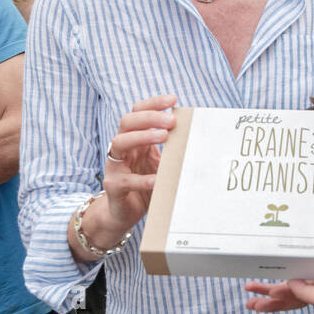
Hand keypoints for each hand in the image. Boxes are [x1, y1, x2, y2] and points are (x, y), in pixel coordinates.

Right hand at [101, 95, 176, 235]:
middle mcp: (121, 149)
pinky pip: (125, 180)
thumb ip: (172, 151)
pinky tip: (156, 179)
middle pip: (127, 121)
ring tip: (163, 136)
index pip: (137, 112)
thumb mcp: (160, 164)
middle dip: (149, 117)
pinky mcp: (113, 186)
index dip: (153, 103)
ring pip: (120, 143)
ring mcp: (115, 166)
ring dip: (142, 137)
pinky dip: (141, 179)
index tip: (173, 100)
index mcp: (133, 139)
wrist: (123, 213)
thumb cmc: (145, 185)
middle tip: (171, 121)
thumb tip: (200, 138)